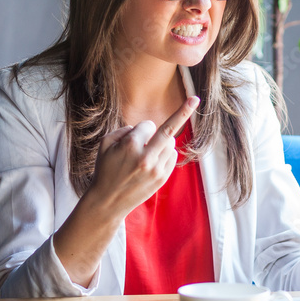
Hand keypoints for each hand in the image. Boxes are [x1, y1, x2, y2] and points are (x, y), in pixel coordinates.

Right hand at [87, 95, 199, 218]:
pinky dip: (166, 153)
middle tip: (194, 99)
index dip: (141, 128)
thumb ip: (124, 130)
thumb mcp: (105, 144)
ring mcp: (156, 169)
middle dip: (183, 112)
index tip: (138, 132)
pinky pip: (172, 156)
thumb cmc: (105, 169)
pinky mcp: (162, 178)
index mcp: (130, 146)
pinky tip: (153, 161)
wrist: (108, 201)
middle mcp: (146, 157)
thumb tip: (146, 128)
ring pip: (170, 144)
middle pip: (169, 130)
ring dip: (163, 142)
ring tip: (148, 152)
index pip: (148, 125)